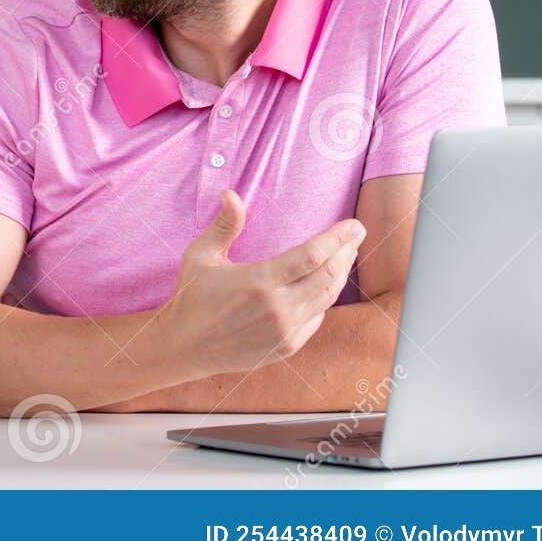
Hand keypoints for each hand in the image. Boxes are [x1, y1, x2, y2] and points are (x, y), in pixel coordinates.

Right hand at [154, 188, 363, 379]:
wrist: (185, 346)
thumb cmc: (192, 297)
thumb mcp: (201, 255)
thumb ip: (224, 225)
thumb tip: (232, 194)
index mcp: (259, 282)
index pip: (312, 256)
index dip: (337, 239)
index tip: (354, 225)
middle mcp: (277, 308)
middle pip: (328, 276)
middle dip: (347, 252)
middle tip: (356, 236)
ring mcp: (285, 331)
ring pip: (327, 298)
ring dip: (341, 274)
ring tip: (346, 255)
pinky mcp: (287, 346)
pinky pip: (317, 318)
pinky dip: (325, 299)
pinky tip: (325, 285)